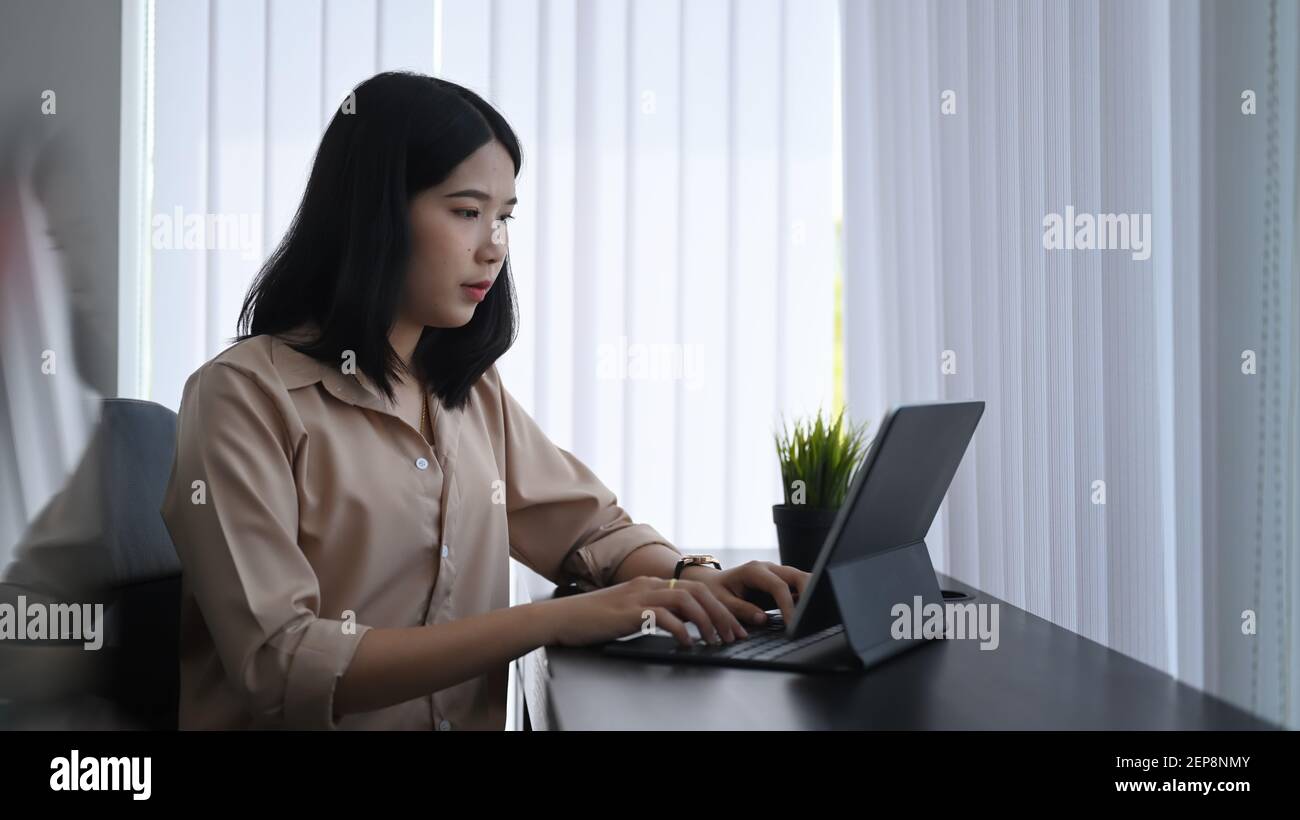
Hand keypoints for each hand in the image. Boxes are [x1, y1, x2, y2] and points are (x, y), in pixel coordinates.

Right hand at [545, 576, 749, 648]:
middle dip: (721, 613)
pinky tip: (688, 644)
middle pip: (697, 591)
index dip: (718, 606)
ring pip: (686, 600)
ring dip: (706, 621)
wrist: (560, 618)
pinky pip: (663, 617)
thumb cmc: (592, 619)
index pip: (695, 588)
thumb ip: (653, 612)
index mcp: (650, 583)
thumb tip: (681, 626)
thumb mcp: (629, 611)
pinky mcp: (629, 612)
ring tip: (715, 641)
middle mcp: (648, 585)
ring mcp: (638, 596)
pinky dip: (681, 630)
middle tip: (734, 635)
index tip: (732, 626)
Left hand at [681, 560, 810, 626]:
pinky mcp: (780, 582)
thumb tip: (763, 619)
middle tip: (813, 616)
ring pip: (801, 579)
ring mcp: (776, 573)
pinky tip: (809, 612)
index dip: (788, 606)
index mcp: (753, 570)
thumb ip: (741, 610)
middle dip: (809, 593)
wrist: (711, 583)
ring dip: (811, 594)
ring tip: (815, 614)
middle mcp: (768, 568)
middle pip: (797, 576)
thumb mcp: (722, 602)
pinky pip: (798, 587)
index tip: (793, 625)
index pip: (778, 586)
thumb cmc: (715, 592)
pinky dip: (806, 597)